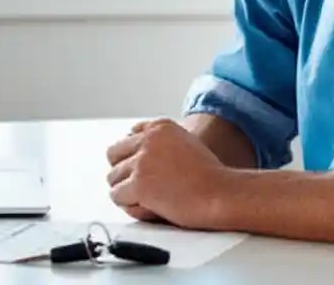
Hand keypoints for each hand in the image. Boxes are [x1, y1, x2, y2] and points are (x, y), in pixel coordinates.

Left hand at [105, 118, 233, 229]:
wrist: (220, 193)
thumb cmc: (209, 176)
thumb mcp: (186, 143)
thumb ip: (162, 142)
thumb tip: (134, 148)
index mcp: (161, 126)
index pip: (129, 135)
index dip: (133, 156)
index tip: (145, 169)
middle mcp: (148, 139)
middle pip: (113, 154)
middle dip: (122, 170)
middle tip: (138, 186)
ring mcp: (142, 161)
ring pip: (113, 177)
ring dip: (126, 190)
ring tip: (147, 199)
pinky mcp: (139, 184)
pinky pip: (117, 195)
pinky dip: (130, 205)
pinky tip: (149, 207)